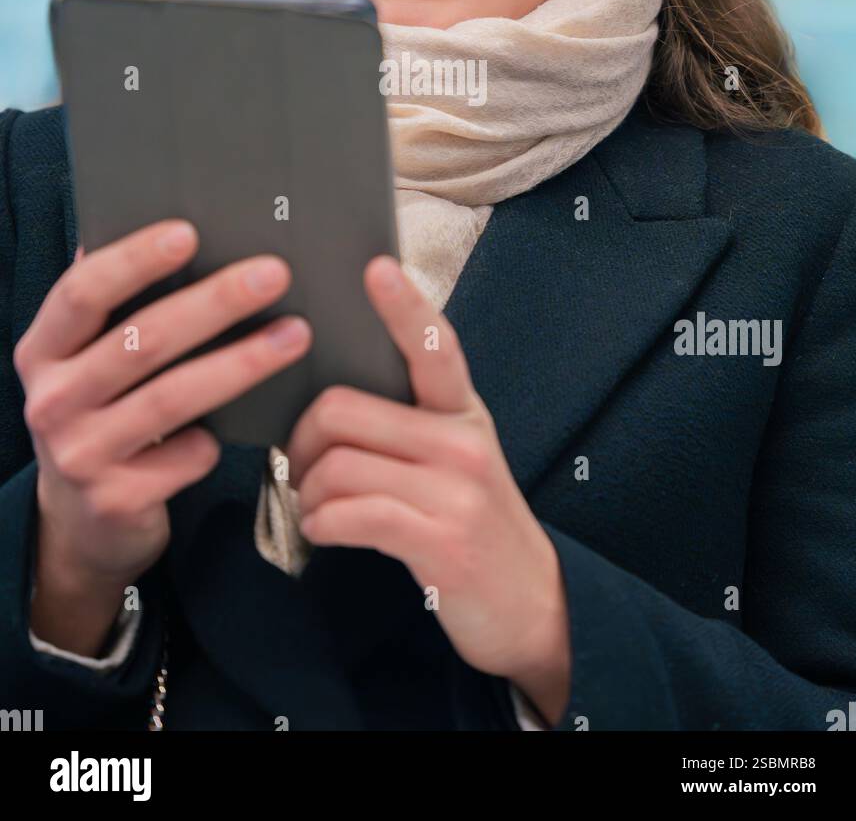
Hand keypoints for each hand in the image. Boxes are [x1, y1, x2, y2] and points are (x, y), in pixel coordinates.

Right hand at [16, 220, 311, 588]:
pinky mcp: (114, 499)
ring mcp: (79, 454)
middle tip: (274, 273)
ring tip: (296, 334)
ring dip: (241, 363)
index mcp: (43, 350)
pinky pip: (187, 456)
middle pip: (141, 340)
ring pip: (173, 397)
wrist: (85, 522)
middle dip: (214, 302)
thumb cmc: (106, 413)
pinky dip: (220, 439)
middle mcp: (50, 400)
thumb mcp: (92, 362)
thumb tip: (182, 231)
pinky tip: (252, 425)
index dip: (133, 260)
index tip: (189, 232)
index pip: (82, 293)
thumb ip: (118, 309)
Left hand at [286, 255, 570, 713]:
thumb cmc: (473, 523)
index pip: (435, 344)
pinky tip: (327, 532)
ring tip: (317, 506)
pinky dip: (320, 525)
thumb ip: (409, 422)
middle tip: (302, 464)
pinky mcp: (441, 541)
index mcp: (463, 410)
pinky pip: (347, 516)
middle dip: (303, 440)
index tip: (375, 268)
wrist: (534, 607)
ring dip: (307, 493)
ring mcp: (455, 491)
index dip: (403, 306)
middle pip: (343, 409)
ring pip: (336, 466)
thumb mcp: (457, 459)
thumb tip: (326, 397)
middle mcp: (463, 439)